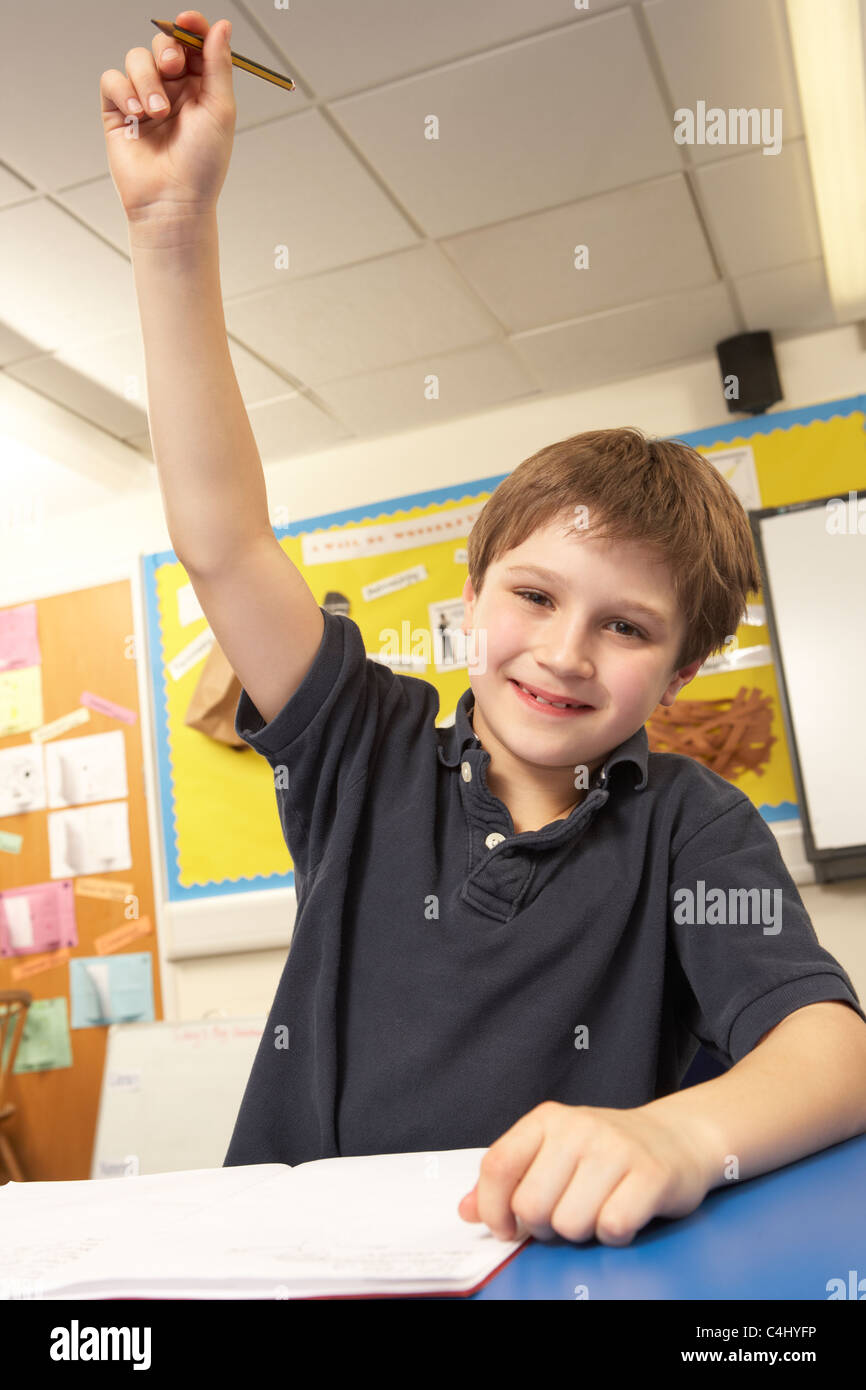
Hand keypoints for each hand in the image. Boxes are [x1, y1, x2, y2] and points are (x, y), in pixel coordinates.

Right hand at [99, 12, 236, 220]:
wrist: (172, 201)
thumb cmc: (202, 164)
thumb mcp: (220, 109)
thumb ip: (218, 65)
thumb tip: (222, 25)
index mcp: (200, 88)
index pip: (193, 44)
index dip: (189, 27)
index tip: (186, 20)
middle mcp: (172, 90)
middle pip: (163, 44)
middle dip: (167, 49)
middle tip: (173, 66)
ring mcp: (143, 99)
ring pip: (136, 59)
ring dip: (146, 80)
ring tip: (157, 112)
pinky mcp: (117, 112)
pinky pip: (112, 80)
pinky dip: (123, 92)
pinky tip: (137, 115)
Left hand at [457, 1101, 713, 1245]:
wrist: (676, 1138)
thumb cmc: (606, 1152)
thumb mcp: (552, 1153)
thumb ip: (510, 1179)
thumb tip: (466, 1210)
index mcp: (546, 1119)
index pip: (498, 1165)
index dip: (493, 1207)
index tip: (505, 1227)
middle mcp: (578, 1128)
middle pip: (532, 1205)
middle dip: (544, 1226)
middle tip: (565, 1214)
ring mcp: (616, 1149)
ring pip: (570, 1223)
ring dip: (582, 1231)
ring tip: (598, 1208)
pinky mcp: (650, 1175)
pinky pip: (611, 1227)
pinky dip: (614, 1233)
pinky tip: (623, 1211)